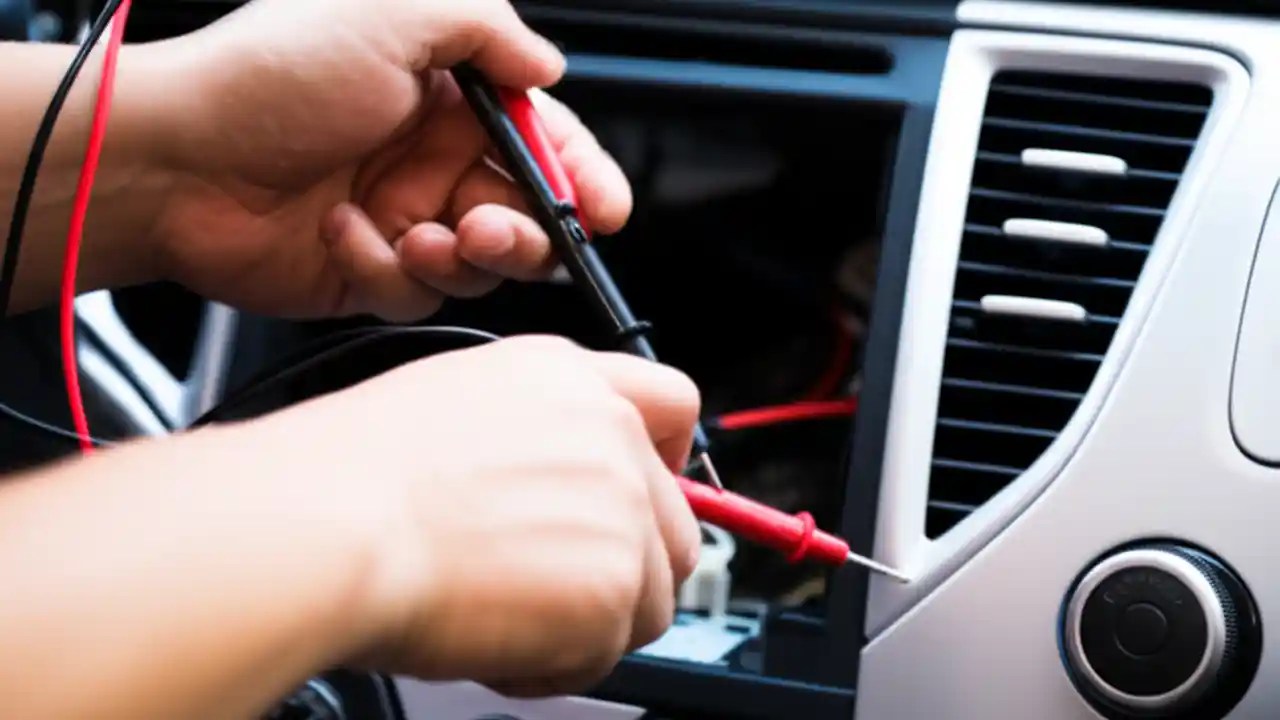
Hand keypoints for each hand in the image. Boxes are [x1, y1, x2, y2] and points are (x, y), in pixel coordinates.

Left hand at [144, 0, 630, 321]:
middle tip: (493, 229)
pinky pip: (416, 291)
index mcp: (449, 96)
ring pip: (481, 264)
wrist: (173, 159)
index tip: (602, 208)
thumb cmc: (268, 78)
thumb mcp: (390, 13)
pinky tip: (343, 231)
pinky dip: (387, 268)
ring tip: (422, 237)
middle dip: (526, 233)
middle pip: (526, 213)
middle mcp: (431, 158)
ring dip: (462, 257)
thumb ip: (488, 30)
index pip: (544, 141)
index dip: (582, 176)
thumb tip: (547, 65)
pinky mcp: (370, 269)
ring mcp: (403, 216)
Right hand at [264, 336, 700, 695]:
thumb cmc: (350, 476)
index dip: (667, 462)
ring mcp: (623, 510)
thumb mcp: (453, 408)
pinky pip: (608, 653)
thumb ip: (534, 437)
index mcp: (568, 379)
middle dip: (621, 569)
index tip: (644, 499)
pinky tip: (490, 642)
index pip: (672, 405)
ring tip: (500, 619)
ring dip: (585, 624)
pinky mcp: (616, 588)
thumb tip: (556, 490)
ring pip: (647, 598)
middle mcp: (610, 435)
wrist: (328, 527)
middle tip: (547, 591)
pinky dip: (554, 666)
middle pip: (673, 525)